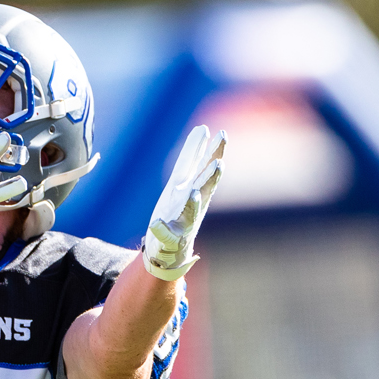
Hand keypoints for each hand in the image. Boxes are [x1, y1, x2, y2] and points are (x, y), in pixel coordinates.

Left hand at [142, 125, 225, 280]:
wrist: (172, 249)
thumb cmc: (179, 210)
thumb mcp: (183, 180)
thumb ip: (193, 156)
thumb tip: (203, 128)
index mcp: (195, 187)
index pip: (205, 166)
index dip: (213, 151)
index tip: (221, 134)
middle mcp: (193, 204)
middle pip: (204, 188)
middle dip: (211, 177)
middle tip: (219, 163)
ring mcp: (183, 222)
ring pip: (190, 212)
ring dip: (192, 203)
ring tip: (193, 193)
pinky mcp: (170, 238)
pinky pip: (166, 234)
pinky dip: (163, 230)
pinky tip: (158, 224)